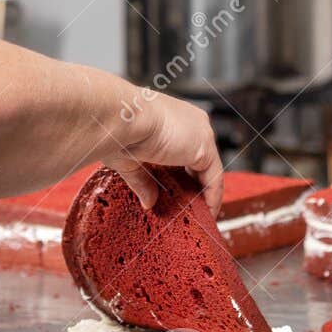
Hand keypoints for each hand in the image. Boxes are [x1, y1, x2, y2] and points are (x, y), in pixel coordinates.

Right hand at [107, 90, 223, 214]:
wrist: (121, 117)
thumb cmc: (116, 128)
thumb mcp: (129, 158)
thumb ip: (144, 180)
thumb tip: (149, 201)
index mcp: (170, 117)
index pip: (183, 148)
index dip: (181, 172)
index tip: (176, 192)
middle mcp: (189, 121)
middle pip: (199, 159)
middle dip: (193, 184)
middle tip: (188, 207)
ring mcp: (200, 133)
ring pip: (208, 169)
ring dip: (204, 193)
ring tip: (199, 214)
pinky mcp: (205, 148)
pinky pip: (214, 178)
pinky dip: (212, 197)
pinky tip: (207, 212)